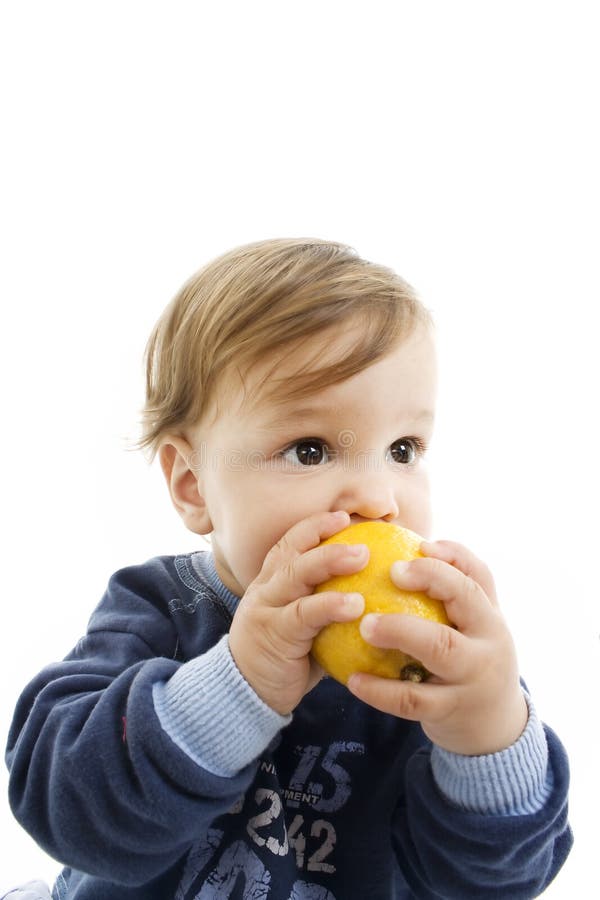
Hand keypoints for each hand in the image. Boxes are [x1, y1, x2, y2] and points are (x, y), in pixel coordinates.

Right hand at [228, 510, 366, 714]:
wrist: (246, 695)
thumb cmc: (287, 659)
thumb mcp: (305, 627)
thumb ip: (327, 608)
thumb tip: (375, 594)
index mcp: (271, 583)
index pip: (290, 544)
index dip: (315, 527)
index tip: (343, 517)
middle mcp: (265, 589)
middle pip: (293, 552)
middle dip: (325, 536)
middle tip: (360, 533)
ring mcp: (266, 609)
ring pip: (296, 575)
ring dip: (330, 561)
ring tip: (362, 556)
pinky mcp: (273, 634)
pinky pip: (303, 614)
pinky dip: (330, 605)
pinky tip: (355, 604)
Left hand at [347, 540, 527, 755]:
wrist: (493, 728)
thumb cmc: (470, 660)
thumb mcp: (473, 627)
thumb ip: (454, 590)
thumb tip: (413, 546)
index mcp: (490, 617)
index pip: (478, 576)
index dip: (450, 556)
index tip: (418, 545)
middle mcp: (488, 643)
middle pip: (467, 600)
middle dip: (431, 579)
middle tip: (390, 571)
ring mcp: (473, 678)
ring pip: (440, 649)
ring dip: (401, 631)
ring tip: (365, 625)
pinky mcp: (451, 711)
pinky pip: (411, 699)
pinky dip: (380, 690)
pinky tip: (352, 678)